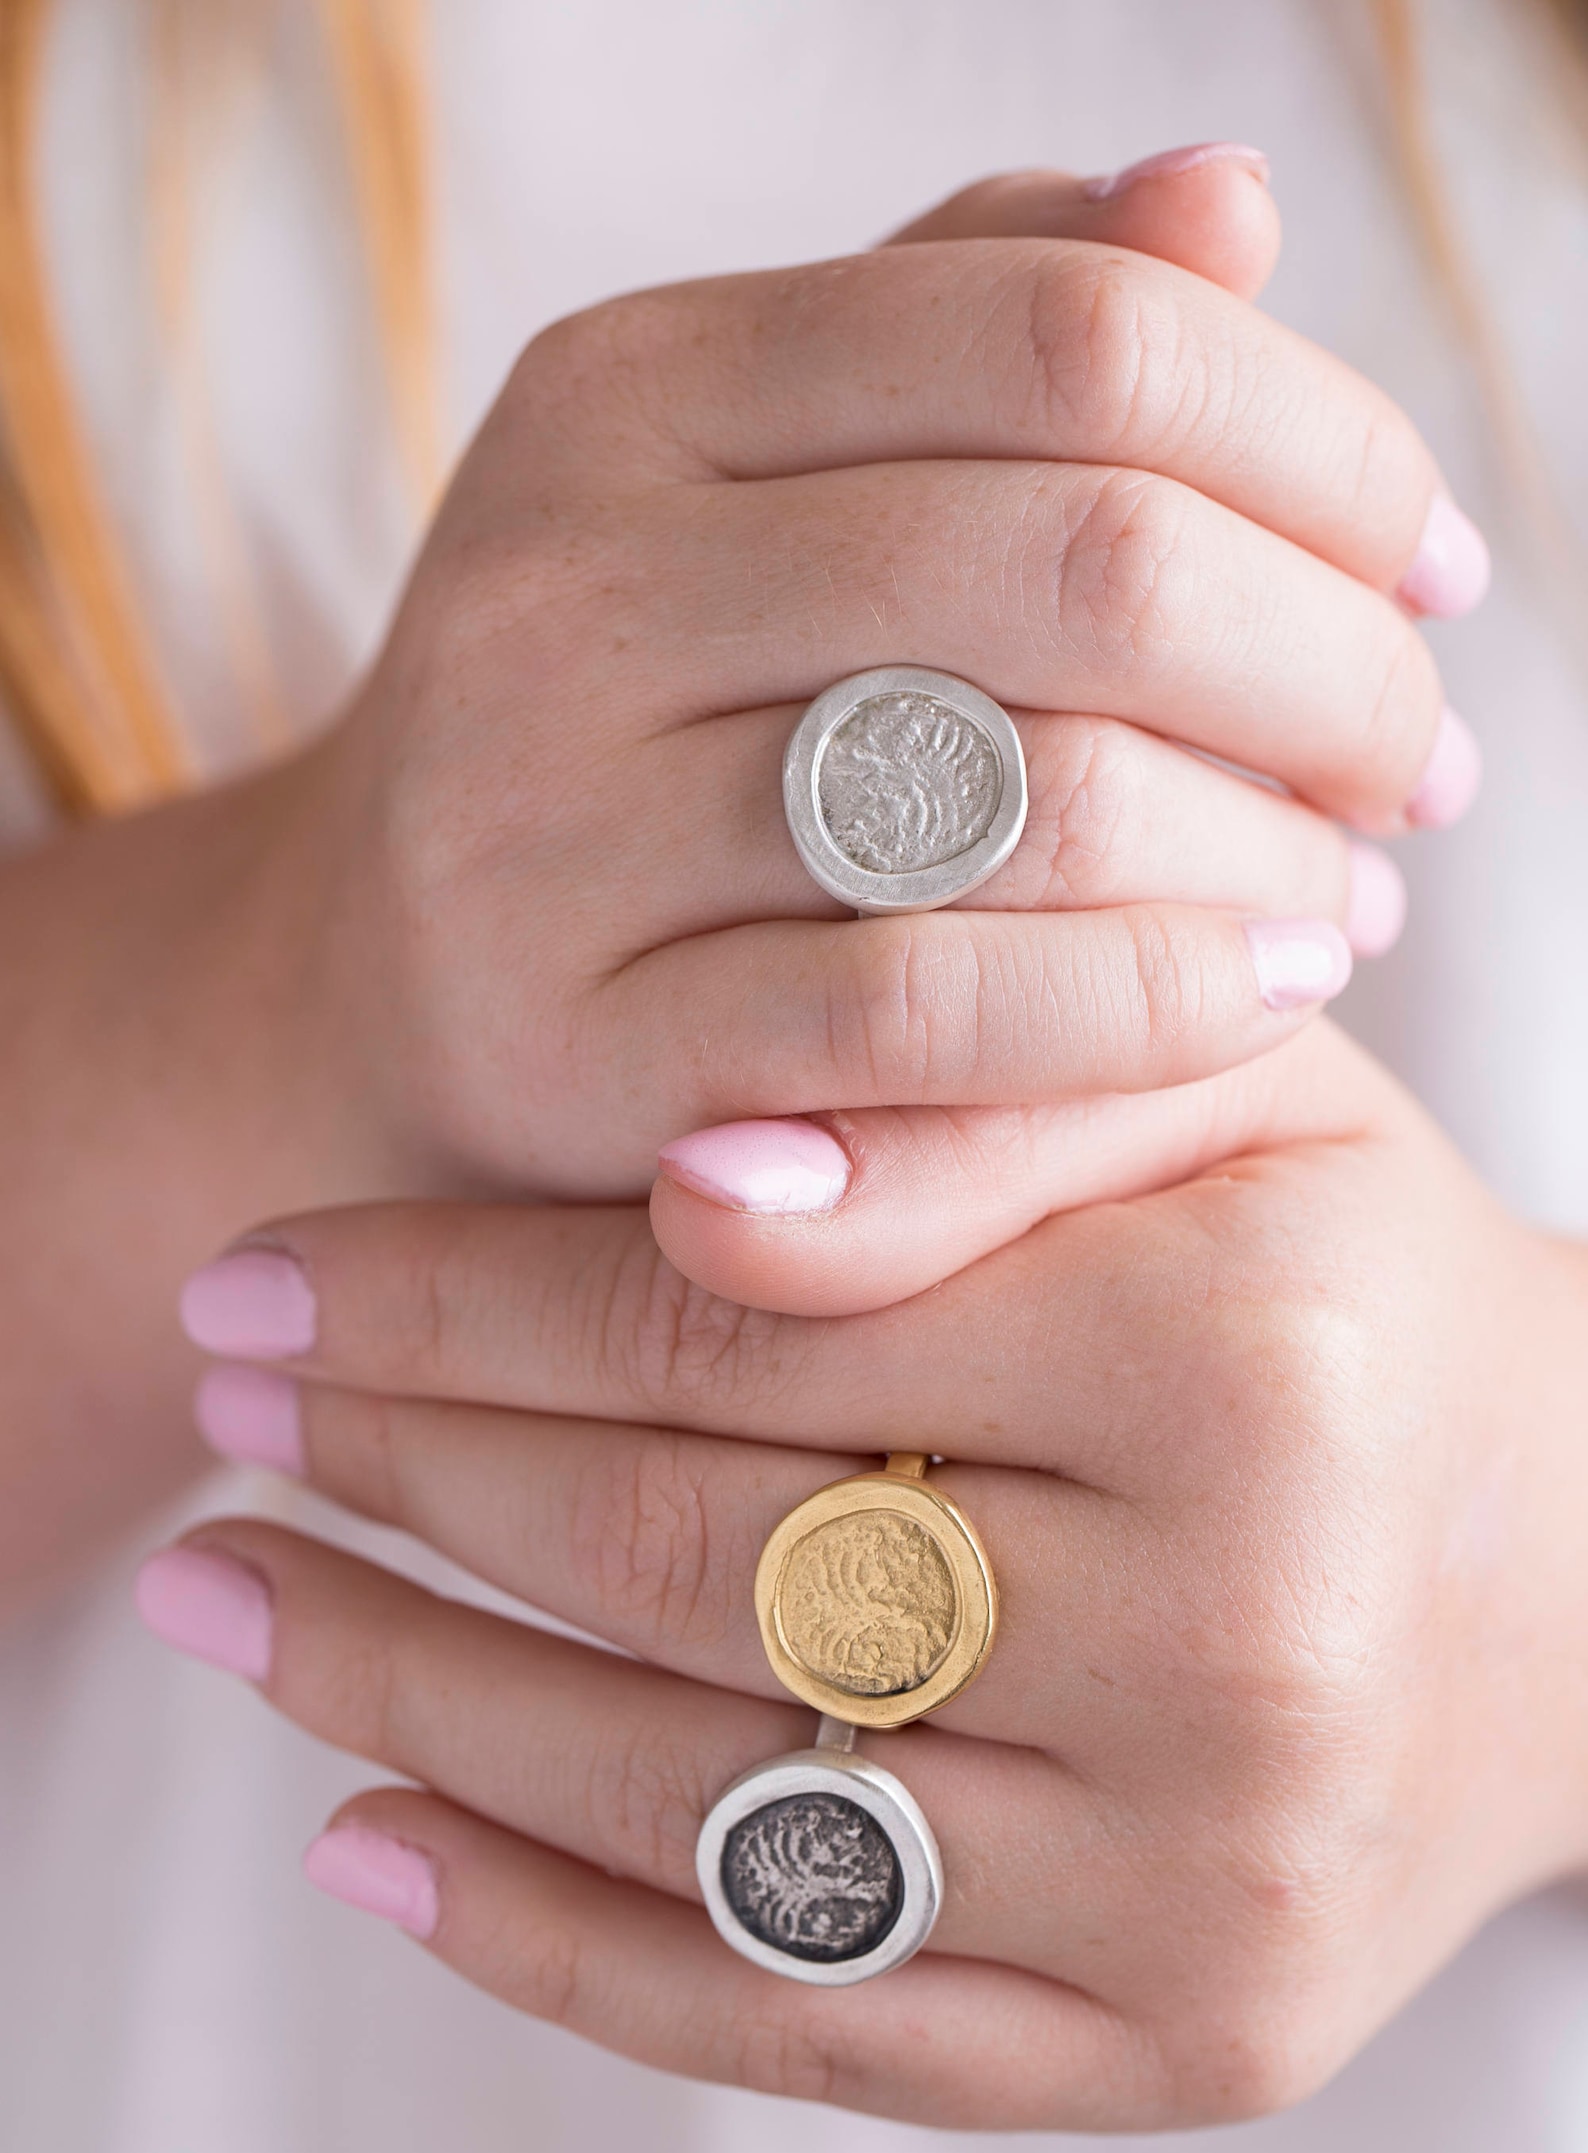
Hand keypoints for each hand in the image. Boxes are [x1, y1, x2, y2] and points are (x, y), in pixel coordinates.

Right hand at [0, 154, 1476, 1590]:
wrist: (382, 996)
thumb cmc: (631, 731)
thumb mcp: (751, 487)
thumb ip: (970, 330)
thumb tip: (1227, 202)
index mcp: (638, 386)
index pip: (1078, 333)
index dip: (1324, 444)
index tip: (1430, 570)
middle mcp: (570, 574)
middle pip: (1091, 563)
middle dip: (1335, 669)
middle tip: (1418, 761)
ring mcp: (549, 817)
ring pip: (1033, 799)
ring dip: (1271, 853)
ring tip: (1353, 893)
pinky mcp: (578, 1039)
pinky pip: (932, 1009)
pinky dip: (1152, 1003)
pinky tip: (1260, 999)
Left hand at [144, 1026, 1587, 2127]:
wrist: (1570, 1571)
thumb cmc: (1346, 1292)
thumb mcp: (1211, 1105)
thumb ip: (965, 1113)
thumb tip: (680, 1191)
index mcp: (1243, 1357)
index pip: (722, 1332)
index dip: (446, 1303)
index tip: (265, 1278)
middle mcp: (1240, 1644)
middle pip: (685, 1557)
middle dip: (398, 1474)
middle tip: (222, 1410)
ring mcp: (1205, 1885)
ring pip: (701, 1796)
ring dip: (407, 1698)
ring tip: (226, 1600)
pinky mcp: (1176, 2045)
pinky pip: (800, 2014)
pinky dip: (544, 1941)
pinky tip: (364, 1839)